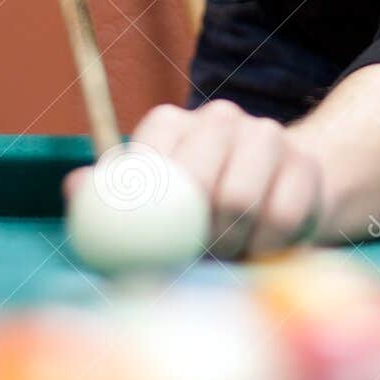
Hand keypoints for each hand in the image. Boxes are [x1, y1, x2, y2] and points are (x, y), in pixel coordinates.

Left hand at [64, 100, 325, 258]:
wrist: (270, 209)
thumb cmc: (192, 215)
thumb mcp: (147, 207)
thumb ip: (109, 199)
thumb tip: (75, 188)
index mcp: (172, 123)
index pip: (153, 158)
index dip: (151, 208)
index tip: (154, 245)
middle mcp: (219, 118)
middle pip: (197, 178)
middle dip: (191, 231)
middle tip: (190, 262)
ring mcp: (266, 135)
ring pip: (241, 199)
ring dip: (229, 243)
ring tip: (224, 256)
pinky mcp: (304, 164)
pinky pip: (281, 216)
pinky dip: (265, 248)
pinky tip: (258, 251)